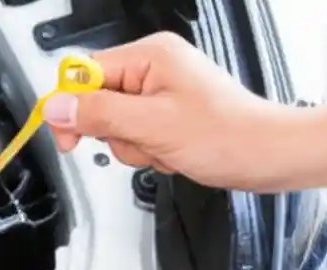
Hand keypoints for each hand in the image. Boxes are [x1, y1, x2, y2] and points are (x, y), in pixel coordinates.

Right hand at [42, 32, 311, 190]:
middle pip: (99, 102)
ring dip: (136, 147)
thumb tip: (57, 106)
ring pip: (117, 125)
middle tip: (145, 140)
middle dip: (117, 132)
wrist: (268, 156)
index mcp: (151, 55)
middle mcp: (156, 67)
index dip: (73, 107)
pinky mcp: (169, 114)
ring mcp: (162, 92)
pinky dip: (150, 151)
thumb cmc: (228, 136)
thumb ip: (100, 114)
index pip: (86, 73)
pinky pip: (138, 135)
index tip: (68, 136)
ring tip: (165, 148)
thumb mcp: (152, 126)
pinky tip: (172, 152)